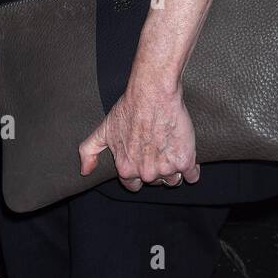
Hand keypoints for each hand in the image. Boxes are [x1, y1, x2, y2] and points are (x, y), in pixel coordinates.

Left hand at [78, 76, 200, 191]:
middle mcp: (146, 173)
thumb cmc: (128, 108)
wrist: (153, 92)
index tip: (143, 159)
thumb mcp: (103, 129)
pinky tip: (187, 156)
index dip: (137, 172)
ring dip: (174, 170)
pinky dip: (192, 169)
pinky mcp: (186, 161)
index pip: (133, 185)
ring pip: (173, 180)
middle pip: (154, 182)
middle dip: (156, 169)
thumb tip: (85, 171)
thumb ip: (89, 151)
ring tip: (171, 149)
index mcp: (126, 169)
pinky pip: (192, 175)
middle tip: (157, 149)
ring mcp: (167, 169)